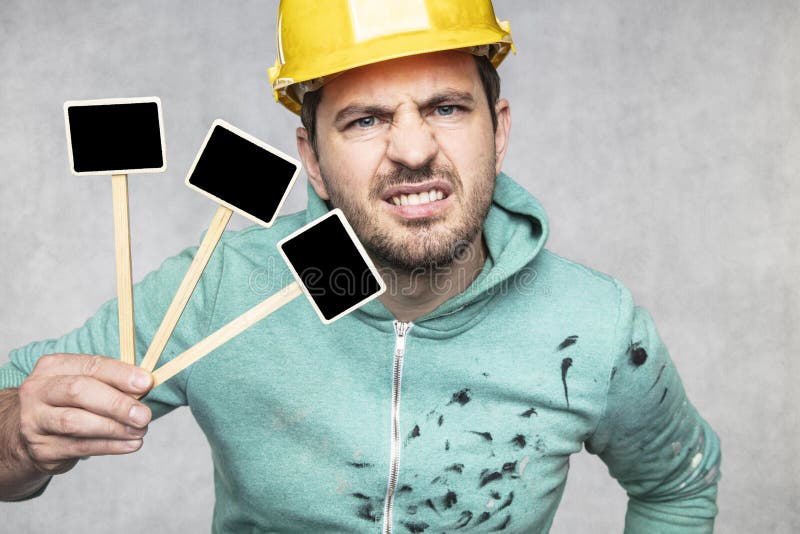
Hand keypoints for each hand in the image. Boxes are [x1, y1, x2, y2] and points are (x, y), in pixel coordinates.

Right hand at [16, 353, 152, 474]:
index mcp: (53, 367)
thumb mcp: (85, 384)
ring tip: (140, 431)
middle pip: (79, 391)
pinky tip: (130, 444)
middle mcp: (38, 390)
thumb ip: (111, 382)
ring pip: (76, 422)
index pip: (91, 366)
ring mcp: (34, 420)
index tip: (146, 383)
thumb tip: (146, 385)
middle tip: (143, 415)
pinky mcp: (40, 448)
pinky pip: (79, 446)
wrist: (32, 434)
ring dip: (114, 427)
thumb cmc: (69, 403)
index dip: (120, 374)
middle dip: (116, 403)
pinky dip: (109, 446)